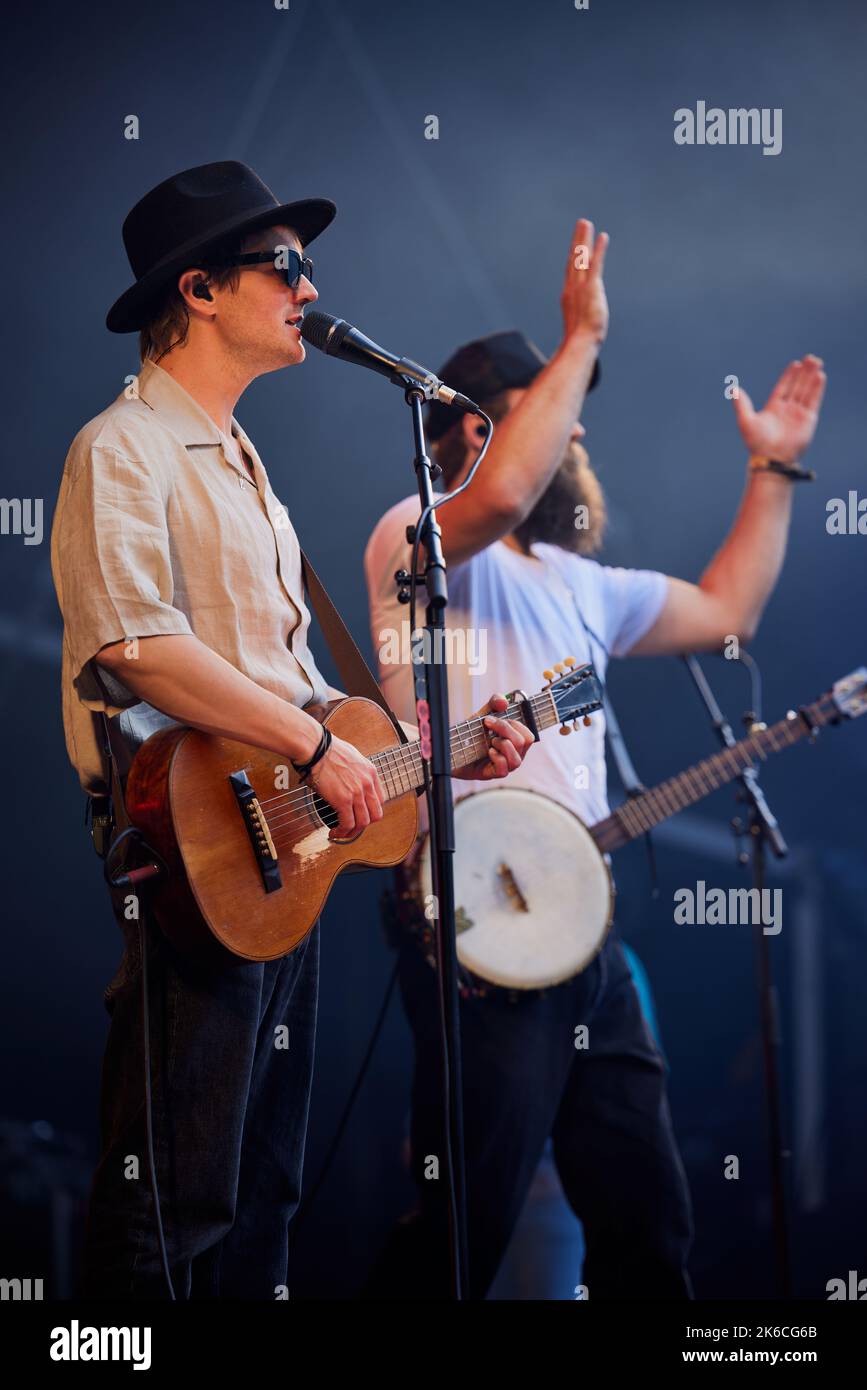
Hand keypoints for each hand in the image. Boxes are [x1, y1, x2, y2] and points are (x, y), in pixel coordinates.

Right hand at [305, 733, 385, 839]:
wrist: (315, 747)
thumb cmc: (325, 749)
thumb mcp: (351, 757)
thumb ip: (355, 771)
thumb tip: (348, 780)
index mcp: (370, 772)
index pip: (380, 800)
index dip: (370, 811)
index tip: (359, 814)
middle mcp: (367, 783)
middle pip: (376, 814)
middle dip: (364, 824)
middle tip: (352, 827)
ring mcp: (357, 793)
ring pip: (363, 823)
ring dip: (352, 832)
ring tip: (341, 833)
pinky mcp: (343, 800)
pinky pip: (348, 823)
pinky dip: (342, 832)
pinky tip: (334, 832)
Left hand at [453, 693, 535, 781]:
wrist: (453, 750)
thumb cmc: (473, 734)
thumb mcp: (483, 715)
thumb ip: (494, 704)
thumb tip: (504, 702)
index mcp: (515, 741)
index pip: (528, 735)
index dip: (515, 724)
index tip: (493, 718)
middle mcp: (514, 754)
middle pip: (523, 742)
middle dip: (504, 729)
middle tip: (488, 725)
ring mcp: (505, 766)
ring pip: (517, 759)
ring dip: (502, 745)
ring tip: (490, 742)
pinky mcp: (494, 774)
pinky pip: (504, 770)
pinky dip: (496, 758)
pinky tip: (488, 752)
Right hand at [561, 217, 608, 344]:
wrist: (578, 345)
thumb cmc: (578, 343)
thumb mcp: (577, 330)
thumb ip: (577, 325)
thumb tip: (577, 336)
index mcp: (568, 297)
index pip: (571, 272)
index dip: (573, 257)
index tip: (576, 245)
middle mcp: (572, 288)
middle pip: (573, 259)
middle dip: (577, 240)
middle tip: (580, 224)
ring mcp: (580, 287)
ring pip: (581, 257)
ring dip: (584, 238)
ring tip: (586, 223)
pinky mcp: (591, 288)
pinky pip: (595, 264)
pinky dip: (599, 249)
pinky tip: (602, 236)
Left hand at [733, 354, 825, 463]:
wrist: (771, 458)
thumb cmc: (756, 442)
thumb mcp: (746, 420)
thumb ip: (741, 404)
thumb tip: (733, 388)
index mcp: (773, 408)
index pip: (783, 387)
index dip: (790, 376)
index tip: (796, 363)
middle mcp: (787, 410)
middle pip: (797, 386)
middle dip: (804, 372)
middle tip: (811, 358)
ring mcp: (799, 414)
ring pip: (807, 391)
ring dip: (812, 377)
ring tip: (817, 362)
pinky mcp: (808, 420)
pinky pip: (814, 401)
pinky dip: (817, 389)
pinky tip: (820, 376)